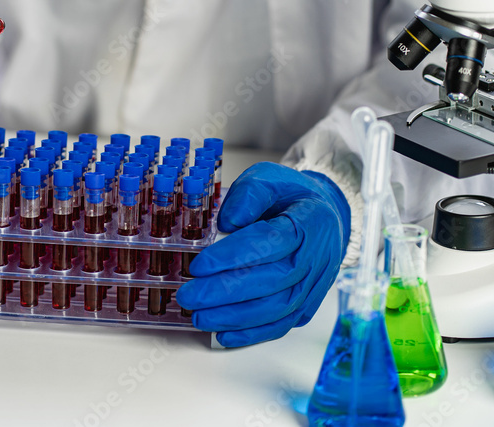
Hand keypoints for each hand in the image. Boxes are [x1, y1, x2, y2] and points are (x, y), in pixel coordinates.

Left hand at [175, 162, 350, 346]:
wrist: (325, 217)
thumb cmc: (290, 197)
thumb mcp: (269, 178)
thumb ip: (249, 194)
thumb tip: (229, 222)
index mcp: (308, 223)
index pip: (269, 243)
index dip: (233, 256)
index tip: (199, 265)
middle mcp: (315, 259)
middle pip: (270, 282)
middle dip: (224, 292)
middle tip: (189, 295)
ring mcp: (313, 286)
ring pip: (276, 309)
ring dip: (234, 317)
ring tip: (199, 316)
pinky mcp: (306, 305)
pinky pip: (281, 325)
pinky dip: (252, 334)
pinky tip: (224, 334)